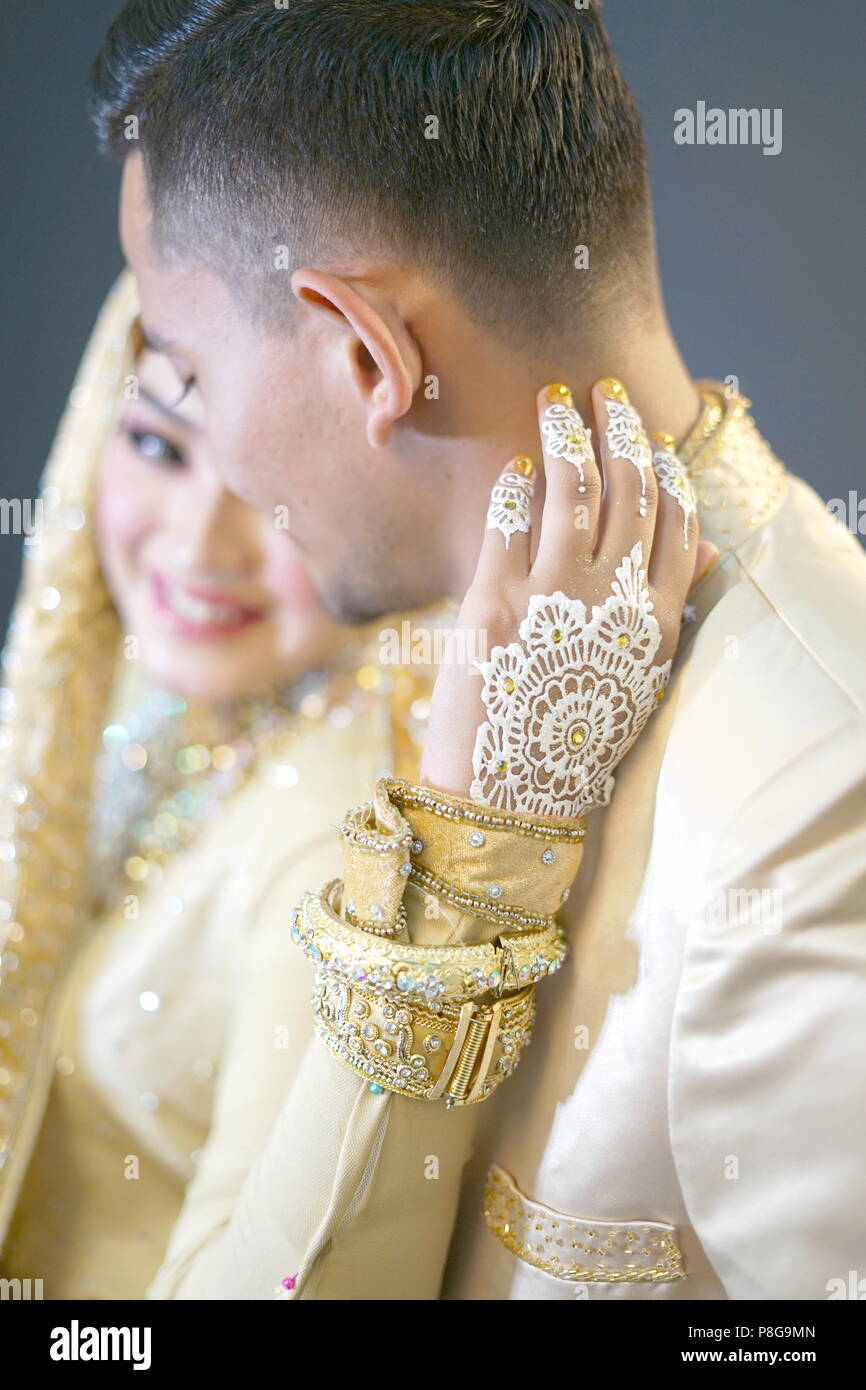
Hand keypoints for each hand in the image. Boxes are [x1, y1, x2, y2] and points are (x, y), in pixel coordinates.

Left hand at [419, 378, 716, 816]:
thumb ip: (668, 608)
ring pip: (573, 488)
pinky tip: (514, 464)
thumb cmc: (568, 740)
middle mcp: (612, 601)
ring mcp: (553, 597)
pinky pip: (509, 518)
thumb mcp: (637, 680)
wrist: (505, 799)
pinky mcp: (494, 600)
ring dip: (567, 432)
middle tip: (605, 393)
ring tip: (557, 400)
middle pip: (628, 489)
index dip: (663, 466)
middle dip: (619, 428)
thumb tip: (701, 546)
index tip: (652, 432)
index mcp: (653, 621)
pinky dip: (514, 482)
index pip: (673, 519)